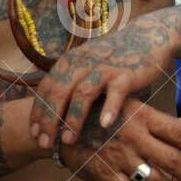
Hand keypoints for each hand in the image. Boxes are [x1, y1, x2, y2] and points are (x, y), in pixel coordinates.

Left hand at [29, 15, 177, 148]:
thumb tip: (51, 111)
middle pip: (59, 93)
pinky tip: (104, 125)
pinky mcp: (126, 74)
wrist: (147, 36)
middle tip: (44, 143)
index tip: (33, 132)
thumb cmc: (112, 58)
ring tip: (68, 140)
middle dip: (49, 119)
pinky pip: (116, 92)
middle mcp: (82, 64)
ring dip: (74, 118)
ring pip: (83, 93)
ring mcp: (104, 68)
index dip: (38, 110)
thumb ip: (70, 83)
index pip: (47, 88)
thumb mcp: (85, 65)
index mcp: (69, 62)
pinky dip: (109, 108)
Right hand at [58, 104, 180, 180]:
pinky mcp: (105, 173)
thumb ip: (161, 119)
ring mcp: (119, 157)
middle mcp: (133, 136)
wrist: (59, 124)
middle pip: (172, 160)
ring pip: (155, 180)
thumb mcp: (129, 107)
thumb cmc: (99, 112)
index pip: (178, 134)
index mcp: (141, 116)